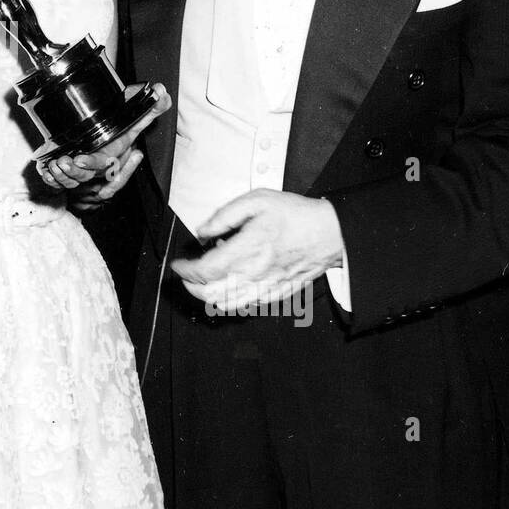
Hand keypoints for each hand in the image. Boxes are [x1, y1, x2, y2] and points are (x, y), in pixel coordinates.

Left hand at [39, 85, 170, 203]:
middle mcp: (98, 167)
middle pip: (85, 176)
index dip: (92, 163)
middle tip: (62, 162)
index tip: (79, 159)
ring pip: (71, 182)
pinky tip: (44, 172)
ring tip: (52, 165)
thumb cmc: (122, 135)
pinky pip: (61, 184)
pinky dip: (52, 180)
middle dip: (73, 172)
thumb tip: (163, 93)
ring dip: (61, 176)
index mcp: (112, 156)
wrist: (113, 149)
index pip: (104, 163)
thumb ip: (150, 109)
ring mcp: (84, 173)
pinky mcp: (72, 175)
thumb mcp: (134, 122)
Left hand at [169, 190, 342, 309]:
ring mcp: (267, 287)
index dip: (185, 270)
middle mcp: (256, 273)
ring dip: (207, 297)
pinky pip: (246, 307)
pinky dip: (229, 303)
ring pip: (227, 305)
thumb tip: (203, 232)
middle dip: (191, 286)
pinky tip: (225, 290)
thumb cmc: (296, 215)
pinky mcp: (277, 295)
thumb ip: (225, 215)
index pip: (205, 270)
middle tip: (185, 275)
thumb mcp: (257, 201)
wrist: (330, 233)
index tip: (178, 264)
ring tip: (201, 284)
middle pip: (211, 293)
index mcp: (248, 249)